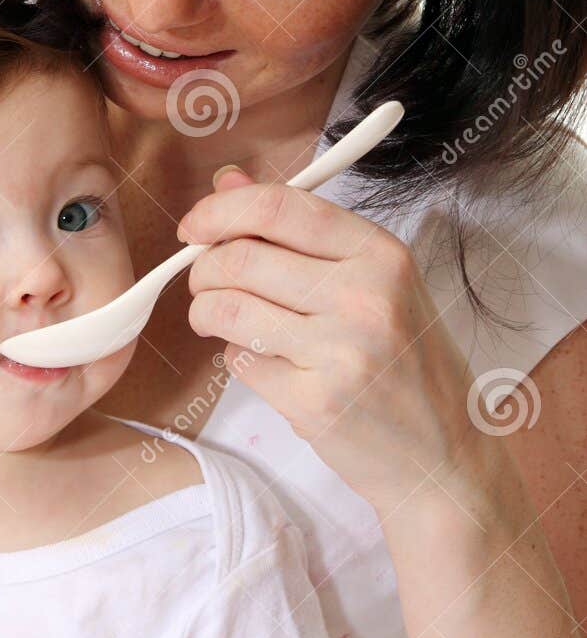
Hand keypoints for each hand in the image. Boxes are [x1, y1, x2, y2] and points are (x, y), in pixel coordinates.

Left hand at [177, 167, 481, 515]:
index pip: (280, 208)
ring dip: (207, 313)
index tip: (193, 226)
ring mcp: (341, 351)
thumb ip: (299, 232)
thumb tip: (227, 181)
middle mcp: (365, 296)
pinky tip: (272, 366)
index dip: (220, 211)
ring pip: (227, 310)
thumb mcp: (373, 283)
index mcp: (381, 254)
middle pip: (240, 259)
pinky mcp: (314, 402)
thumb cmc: (405, 363)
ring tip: (222, 321)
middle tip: (206, 284)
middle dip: (203, 269)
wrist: (443, 456)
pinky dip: (239, 359)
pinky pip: (240, 362)